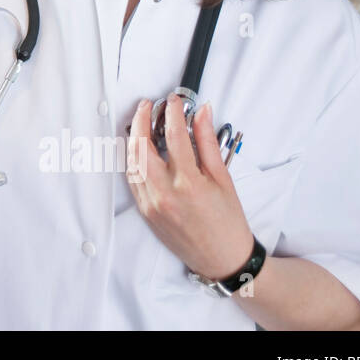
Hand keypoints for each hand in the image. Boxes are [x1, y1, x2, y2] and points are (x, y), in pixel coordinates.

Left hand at [126, 94, 254, 282]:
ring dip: (134, 138)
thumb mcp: (223, 178)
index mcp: (189, 184)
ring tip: (142, 122)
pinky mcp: (145, 211)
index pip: (173, 136)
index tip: (174, 101)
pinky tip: (139, 148)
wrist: (222, 258)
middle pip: (142, 146)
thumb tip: (203, 113)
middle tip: (149, 105)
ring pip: (132, 162)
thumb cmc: (228, 222)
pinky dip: (133, 160)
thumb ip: (209, 143)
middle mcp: (165, 193)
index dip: (172, 113)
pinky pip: (132, 179)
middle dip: (142, 120)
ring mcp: (151, 203)